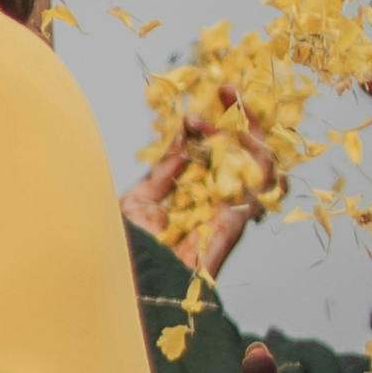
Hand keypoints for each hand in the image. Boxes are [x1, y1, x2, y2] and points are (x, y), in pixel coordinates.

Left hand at [132, 96, 281, 285]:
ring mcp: (225, 222)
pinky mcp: (226, 234)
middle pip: (252, 161)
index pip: (228, 157)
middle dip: (246, 120)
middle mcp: (218, 212)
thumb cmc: (121, 252)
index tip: (218, 92)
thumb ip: (167, 167)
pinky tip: (226, 133)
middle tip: (228, 89)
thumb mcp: (141, 199)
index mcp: (200, 203)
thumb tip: (186, 131)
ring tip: (229, 107)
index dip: (227, 123)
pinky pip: (252, 194)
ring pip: (262, 174)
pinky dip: (245, 160)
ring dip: (249, 133)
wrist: (109, 283)